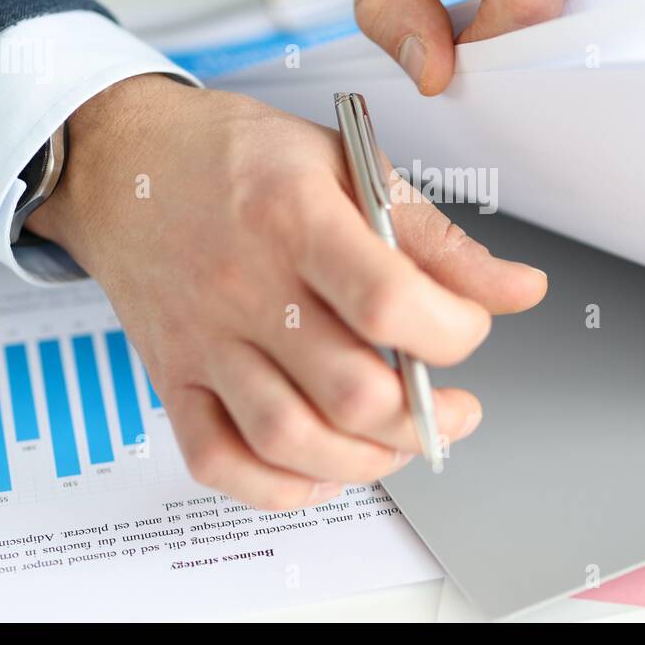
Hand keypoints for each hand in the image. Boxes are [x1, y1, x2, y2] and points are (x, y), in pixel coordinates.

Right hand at [28, 75, 546, 509]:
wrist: (125, 163)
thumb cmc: (236, 158)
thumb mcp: (346, 163)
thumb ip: (435, 236)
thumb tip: (518, 290)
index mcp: (294, 217)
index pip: (388, 302)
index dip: (453, 334)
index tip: (469, 330)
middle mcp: (242, 285)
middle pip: (349, 391)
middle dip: (426, 419)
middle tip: (453, 408)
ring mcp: (202, 339)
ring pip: (290, 439)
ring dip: (367, 460)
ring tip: (399, 440)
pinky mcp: (172, 377)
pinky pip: (217, 460)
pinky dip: (279, 486)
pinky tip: (322, 466)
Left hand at [356, 0, 644, 94]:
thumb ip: (392, 8)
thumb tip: (432, 74)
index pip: (524, 1)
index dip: (492, 45)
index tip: (472, 40)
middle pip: (569, 18)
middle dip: (530, 43)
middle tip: (501, 21)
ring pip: (608, 21)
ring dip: (568, 29)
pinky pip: (641, 9)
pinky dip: (604, 18)